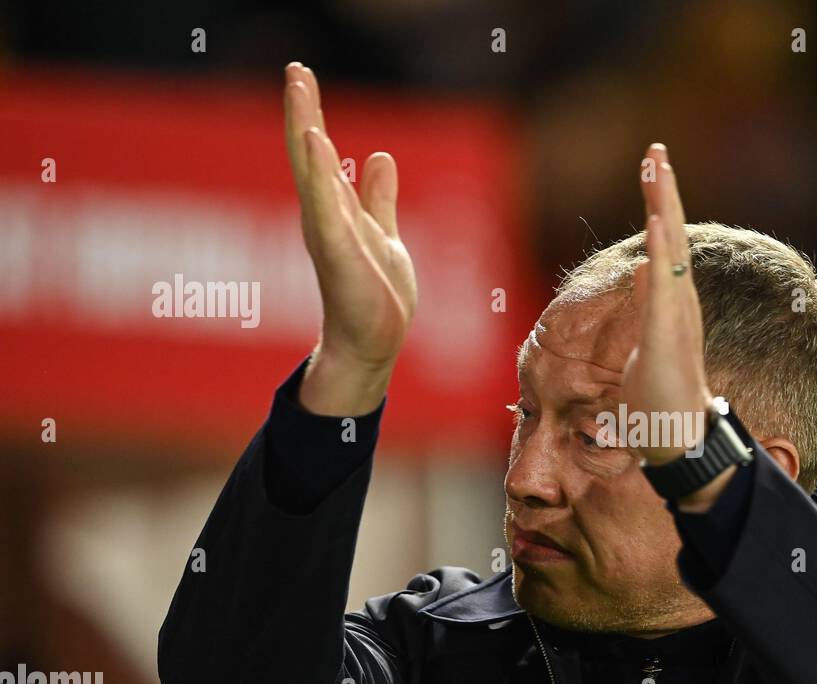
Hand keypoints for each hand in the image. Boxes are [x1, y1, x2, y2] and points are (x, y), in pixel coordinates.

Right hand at [283, 62, 416, 414]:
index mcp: (334, 209)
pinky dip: (320, 177)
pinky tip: (314, 144)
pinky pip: (327, 209)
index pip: (319, 153)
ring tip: (301, 92)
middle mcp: (324, 217)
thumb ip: (378, 199)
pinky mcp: (339, 254)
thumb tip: (379, 157)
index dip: (310, 113)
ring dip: (306, 131)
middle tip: (295, 69)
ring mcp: (329, 234)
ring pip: (314, 175)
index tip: (301, 73)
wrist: (371, 342)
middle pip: (311, 154)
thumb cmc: (374, 294)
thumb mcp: (383, 234)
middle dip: (303, 111)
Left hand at [623, 144, 713, 468]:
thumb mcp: (645, 340)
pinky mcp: (667, 334)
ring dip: (663, 208)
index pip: (665, 245)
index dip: (659, 206)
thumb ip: (647, 304)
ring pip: (670, 251)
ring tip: (656, 166)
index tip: (652, 169)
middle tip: (655, 150)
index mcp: (672, 303)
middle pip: (671, 236)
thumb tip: (641, 269)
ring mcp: (676, 316)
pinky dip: (661, 251)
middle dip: (663, 192)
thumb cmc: (662, 398)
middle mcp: (679, 303)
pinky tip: (656, 221)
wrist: (679, 438)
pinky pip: (664, 285)